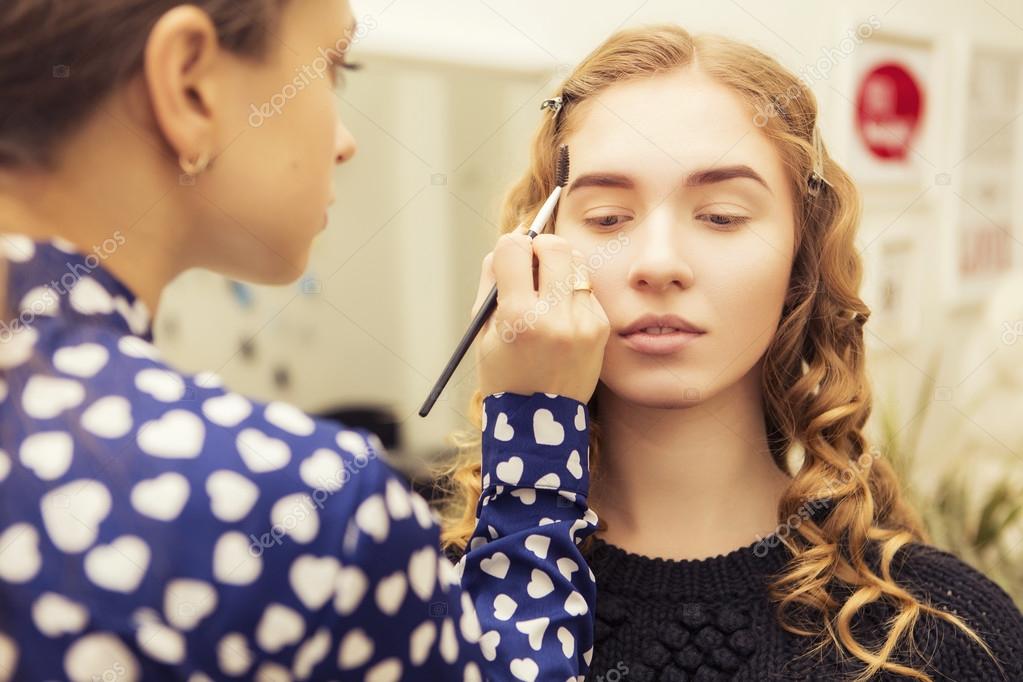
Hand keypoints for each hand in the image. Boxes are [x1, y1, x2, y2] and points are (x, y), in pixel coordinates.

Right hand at [473, 226, 609, 403]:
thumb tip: (512, 241)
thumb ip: (494, 281)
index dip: (509, 248)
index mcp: (518, 317)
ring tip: (546, 292)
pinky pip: (586, 289)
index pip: (515, 248)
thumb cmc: (503, 373)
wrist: (539, 423)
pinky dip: (571, 294)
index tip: (509, 258)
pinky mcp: (601, 327)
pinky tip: (561, 318)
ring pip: (576, 263)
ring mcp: (583, 322)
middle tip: (532, 261)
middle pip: (555, 245)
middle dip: (540, 246)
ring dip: (559, 267)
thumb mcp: (483, 331)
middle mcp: (555, 316)